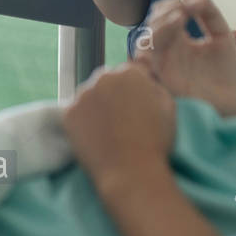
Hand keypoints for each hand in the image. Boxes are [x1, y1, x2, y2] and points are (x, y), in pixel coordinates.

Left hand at [62, 60, 175, 188]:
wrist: (131, 172)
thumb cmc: (156, 140)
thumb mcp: (167, 104)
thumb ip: (153, 80)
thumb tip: (141, 63)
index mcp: (129, 72)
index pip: (130, 72)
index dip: (135, 90)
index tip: (138, 108)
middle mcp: (103, 77)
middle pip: (107, 81)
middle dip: (114, 94)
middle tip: (122, 121)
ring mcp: (83, 95)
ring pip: (90, 95)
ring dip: (97, 106)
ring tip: (109, 131)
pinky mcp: (68, 113)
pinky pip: (76, 111)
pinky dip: (83, 121)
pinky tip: (96, 136)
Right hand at [138, 0, 235, 116]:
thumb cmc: (230, 72)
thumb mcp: (222, 35)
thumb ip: (209, 13)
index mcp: (178, 41)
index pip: (163, 16)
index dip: (172, 4)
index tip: (193, 3)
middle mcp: (167, 53)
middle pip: (150, 25)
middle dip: (165, 11)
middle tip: (184, 9)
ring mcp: (164, 67)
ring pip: (144, 41)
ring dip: (159, 24)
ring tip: (180, 17)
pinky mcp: (164, 80)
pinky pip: (148, 60)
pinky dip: (156, 41)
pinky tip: (177, 30)